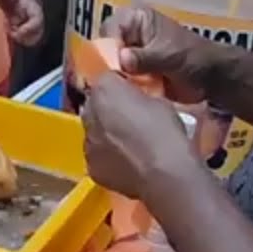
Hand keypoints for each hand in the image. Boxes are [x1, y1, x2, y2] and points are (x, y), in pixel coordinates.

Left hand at [81, 72, 200, 198]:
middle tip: (130, 118)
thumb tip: (136, 100)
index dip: (121, 86)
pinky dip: (108, 157)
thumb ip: (139, 96)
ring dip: (106, 134)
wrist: (164, 172)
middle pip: (95, 106)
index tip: (133, 93)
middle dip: (109, 109)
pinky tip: (127, 162)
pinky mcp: (91, 166)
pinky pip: (97, 156)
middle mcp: (88, 114)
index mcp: (105, 91)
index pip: (106, 79)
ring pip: (94, 132)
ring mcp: (87, 143)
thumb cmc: (165, 132)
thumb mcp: (160, 101)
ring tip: (129, 143)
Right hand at [102, 5, 220, 103]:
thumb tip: (122, 59)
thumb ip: (145, 57)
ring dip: (110, 78)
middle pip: (102, 47)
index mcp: (136, 18)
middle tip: (110, 81)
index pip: (109, 29)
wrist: (211, 79)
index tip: (113, 66)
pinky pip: (114, 78)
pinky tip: (120, 96)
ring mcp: (126, 53)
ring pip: (105, 64)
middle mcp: (127, 33)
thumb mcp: (169, 56)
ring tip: (115, 91)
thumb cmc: (193, 58)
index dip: (108, 47)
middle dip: (105, 65)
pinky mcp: (128, 72)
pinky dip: (116, 87)